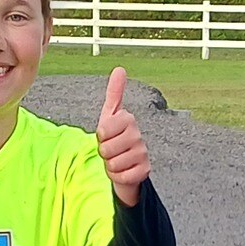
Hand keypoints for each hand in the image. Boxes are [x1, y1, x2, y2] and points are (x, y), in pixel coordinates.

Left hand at [95, 67, 148, 206]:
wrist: (125, 164)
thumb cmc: (114, 138)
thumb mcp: (110, 115)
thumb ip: (114, 93)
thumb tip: (120, 69)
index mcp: (128, 119)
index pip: (103, 130)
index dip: (100, 136)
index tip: (106, 135)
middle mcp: (138, 135)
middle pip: (106, 148)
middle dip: (104, 152)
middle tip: (110, 150)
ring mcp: (143, 153)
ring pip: (113, 163)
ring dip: (110, 165)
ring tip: (116, 159)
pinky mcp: (144, 171)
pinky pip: (122, 176)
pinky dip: (117, 176)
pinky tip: (123, 170)